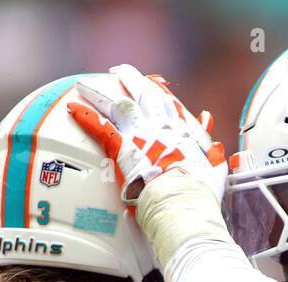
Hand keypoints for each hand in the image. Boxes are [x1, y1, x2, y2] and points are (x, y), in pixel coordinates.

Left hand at [68, 64, 226, 209]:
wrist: (183, 203)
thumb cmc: (199, 193)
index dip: (159, 93)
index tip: (153, 84)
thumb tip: (214, 142)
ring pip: (119, 104)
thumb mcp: (213, 170)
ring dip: (101, 92)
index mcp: (183, 133)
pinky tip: (73, 108)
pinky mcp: (123, 147)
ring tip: (85, 85)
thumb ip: (212, 153)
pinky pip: (100, 127)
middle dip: (131, 79)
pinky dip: (86, 117)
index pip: (169, 105)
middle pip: (144, 94)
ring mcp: (142, 135)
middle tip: (119, 71)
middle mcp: (162, 127)